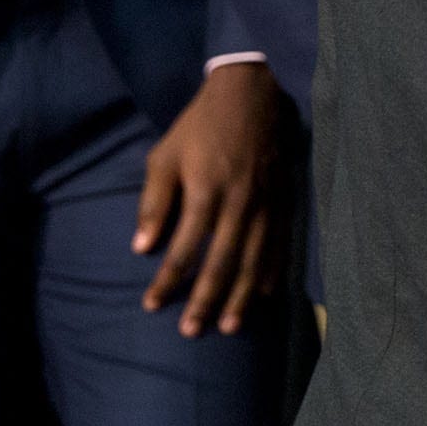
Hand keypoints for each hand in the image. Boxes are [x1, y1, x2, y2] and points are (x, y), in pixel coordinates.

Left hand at [135, 63, 285, 336]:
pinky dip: (274, 270)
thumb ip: (154, 202)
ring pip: (256, 258)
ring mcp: (268, 202)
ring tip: (230, 326)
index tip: (151, 305)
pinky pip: (282, 242)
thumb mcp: (164, 157)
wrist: (252, 94)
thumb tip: (141, 247)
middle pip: (222, 261)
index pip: (183, 247)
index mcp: (206, 190)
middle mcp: (240, 202)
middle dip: (205, 299)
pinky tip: (267, 293)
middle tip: (191, 332)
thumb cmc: (200, 127)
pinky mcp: (285, 198)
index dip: (167, 280)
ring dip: (243, 295)